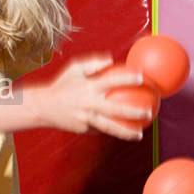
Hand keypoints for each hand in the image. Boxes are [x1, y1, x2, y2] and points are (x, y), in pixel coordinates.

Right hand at [31, 54, 149, 140]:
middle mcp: (88, 104)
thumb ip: (92, 62)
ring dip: (126, 132)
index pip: (111, 81)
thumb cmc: (63, 84)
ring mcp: (86, 118)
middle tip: (149, 112)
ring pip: (110, 127)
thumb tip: (111, 59)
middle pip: (115, 110)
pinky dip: (113, 131)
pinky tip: (126, 133)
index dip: (127, 79)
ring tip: (140, 135)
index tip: (142, 78)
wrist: (43, 106)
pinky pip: (101, 129)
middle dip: (134, 112)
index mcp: (88, 87)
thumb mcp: (74, 68)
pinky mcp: (83, 129)